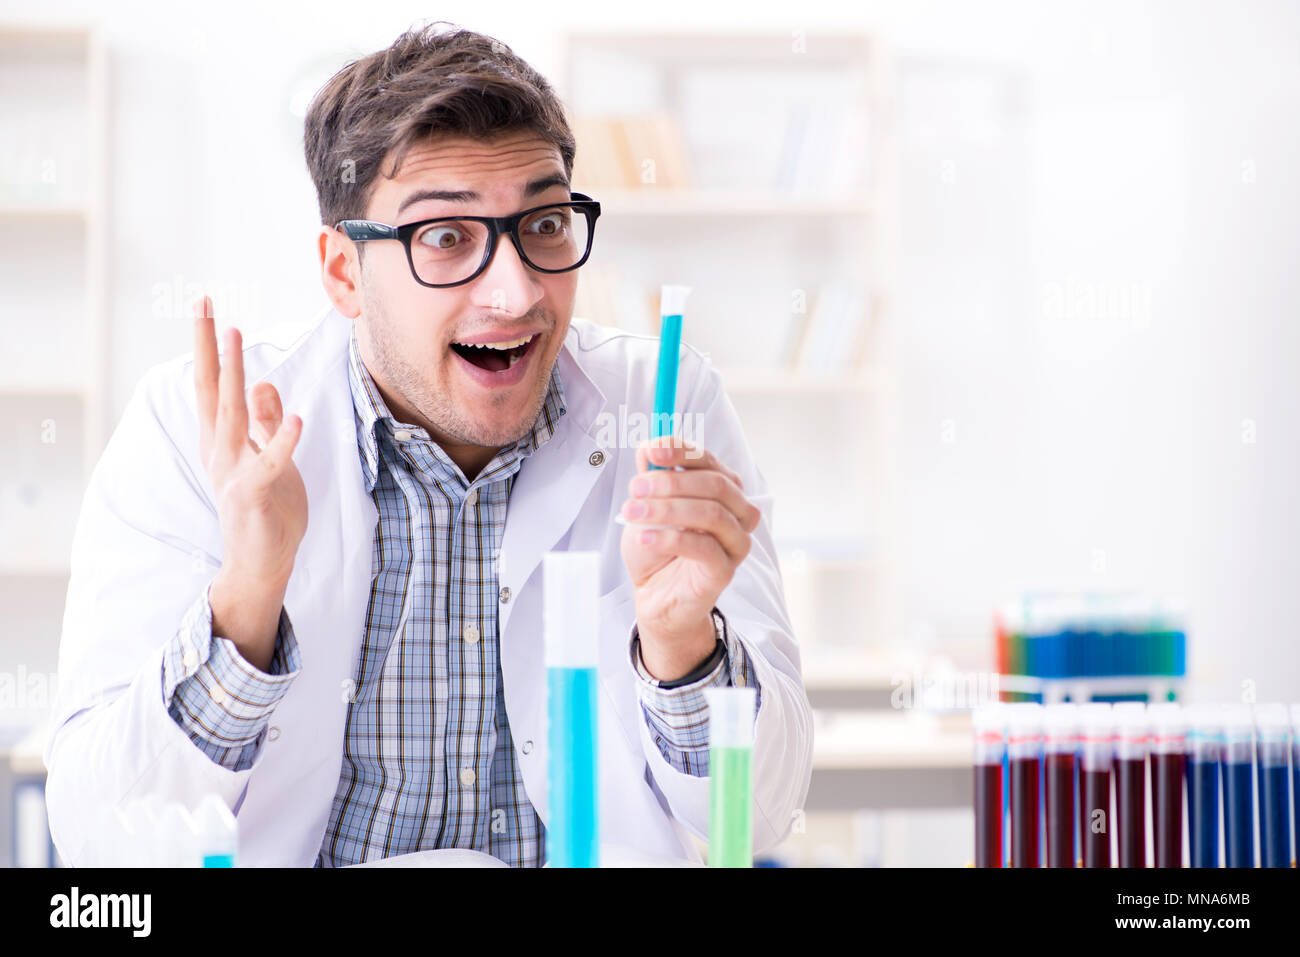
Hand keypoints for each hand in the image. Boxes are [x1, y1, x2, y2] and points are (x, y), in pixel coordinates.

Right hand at [193, 295, 307, 593]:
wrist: (262, 563)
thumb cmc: (266, 510)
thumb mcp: (266, 456)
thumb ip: (263, 421)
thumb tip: (260, 380)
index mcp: (222, 441)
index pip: (212, 386)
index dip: (209, 347)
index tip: (206, 308)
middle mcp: (221, 451)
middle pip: (213, 390)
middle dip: (211, 347)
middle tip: (205, 304)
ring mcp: (234, 472)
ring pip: (232, 415)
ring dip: (236, 375)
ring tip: (237, 336)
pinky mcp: (256, 494)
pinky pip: (271, 462)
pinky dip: (283, 440)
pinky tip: (298, 416)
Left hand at [619, 435, 760, 681]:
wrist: (656, 596)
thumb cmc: (658, 549)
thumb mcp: (647, 508)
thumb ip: (651, 478)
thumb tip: (649, 447)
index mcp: (723, 491)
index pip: (709, 461)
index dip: (682, 452)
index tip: (652, 450)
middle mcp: (738, 514)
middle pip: (716, 485)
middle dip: (671, 482)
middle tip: (635, 486)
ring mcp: (735, 543)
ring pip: (712, 514)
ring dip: (668, 509)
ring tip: (633, 512)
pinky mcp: (725, 571)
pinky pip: (704, 548)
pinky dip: (670, 538)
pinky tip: (644, 536)